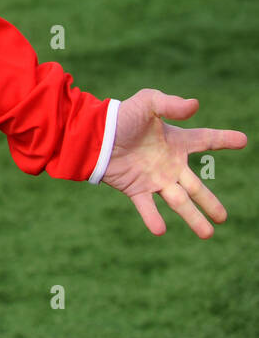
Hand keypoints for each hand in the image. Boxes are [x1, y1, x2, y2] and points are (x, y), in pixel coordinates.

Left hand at [100, 89, 246, 237]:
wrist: (94, 134)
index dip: (224, 139)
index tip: (243, 140)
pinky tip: (160, 230)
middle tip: (223, 217)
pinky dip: (152, 218)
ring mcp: (154, 179)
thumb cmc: (121, 117)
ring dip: (192, 217)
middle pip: (196, 187)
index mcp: (176, 142)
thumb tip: (195, 105)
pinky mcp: (136, 188)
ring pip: (179, 202)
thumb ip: (170, 104)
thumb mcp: (147, 103)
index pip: (206, 140)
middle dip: (210, 203)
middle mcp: (169, 164)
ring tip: (207, 234)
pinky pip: (147, 206)